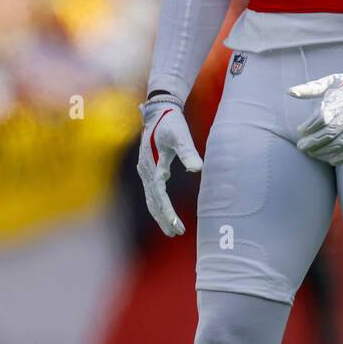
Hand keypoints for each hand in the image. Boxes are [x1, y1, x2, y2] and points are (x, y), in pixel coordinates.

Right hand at [137, 95, 202, 235]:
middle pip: (153, 201)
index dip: (167, 212)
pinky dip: (158, 205)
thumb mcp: (180, 135)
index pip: (159, 196)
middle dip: (164, 219)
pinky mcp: (148, 169)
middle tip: (177, 234)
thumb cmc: (170, 122)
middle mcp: (145, 171)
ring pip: (151, 199)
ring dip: (160, 215)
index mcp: (151, 166)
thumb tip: (197, 168)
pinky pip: (152, 193)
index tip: (177, 226)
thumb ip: (188, 151)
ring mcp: (145, 171)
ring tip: (172, 230)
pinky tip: (166, 212)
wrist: (158, 110)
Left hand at [288, 56, 342, 165]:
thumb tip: (289, 92)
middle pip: (331, 131)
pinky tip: (331, 160)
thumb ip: (311, 87)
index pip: (324, 115)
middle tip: (301, 147)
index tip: (300, 131)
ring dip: (325, 151)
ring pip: (342, 142)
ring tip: (312, 154)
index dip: (310, 125)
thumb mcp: (332, 80)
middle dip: (313, 141)